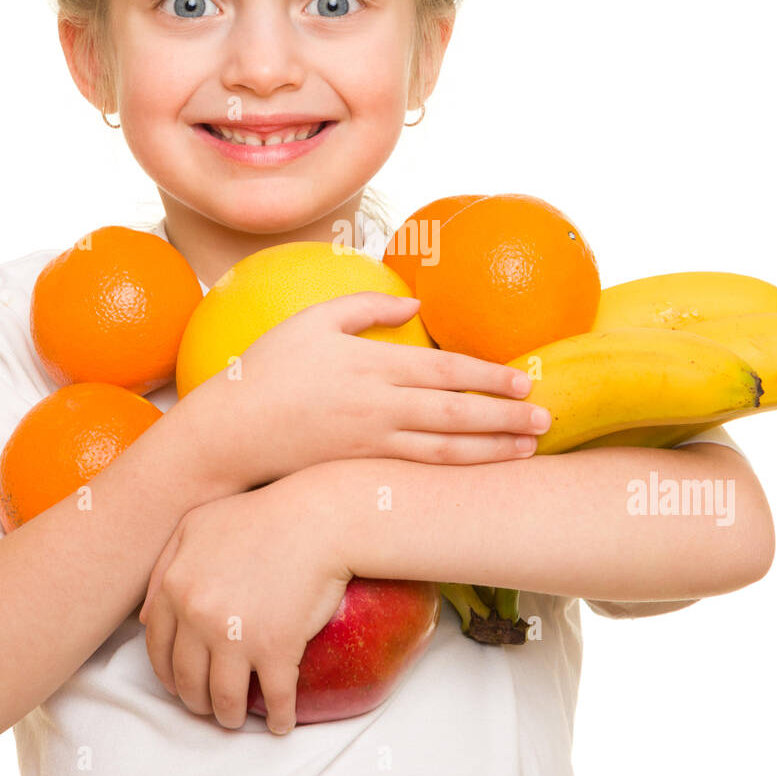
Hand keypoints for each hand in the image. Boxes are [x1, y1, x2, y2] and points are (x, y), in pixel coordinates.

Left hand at [138, 464, 351, 735]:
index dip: (169, 673)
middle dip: (196, 700)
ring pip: (223, 698)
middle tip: (209, 705)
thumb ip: (164, 565)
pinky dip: (279, 718)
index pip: (158, 649)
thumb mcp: (197, 525)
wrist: (318, 519)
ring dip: (229, 716)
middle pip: (187, 679)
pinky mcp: (277, 651)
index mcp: (176, 588)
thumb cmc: (260, 516)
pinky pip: (275, 699)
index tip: (182, 682)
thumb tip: (146, 620)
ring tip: (237, 717)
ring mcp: (237, 637)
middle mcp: (198, 617)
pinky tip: (282, 723)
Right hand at [189, 292, 549, 487]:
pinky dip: (456, 468)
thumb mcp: (312, 321)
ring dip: (492, 448)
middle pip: (455, 412)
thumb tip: (413, 306)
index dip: (489, 376)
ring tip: (529, 448)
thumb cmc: (267, 369)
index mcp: (370, 365)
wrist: (228, 433)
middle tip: (548, 417)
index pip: (444, 370)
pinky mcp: (361, 467)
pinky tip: (479, 467)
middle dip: (505, 416)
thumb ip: (365, 308)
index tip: (525, 379)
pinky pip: (418, 469)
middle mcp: (377, 406)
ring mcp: (370, 442)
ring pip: (445, 447)